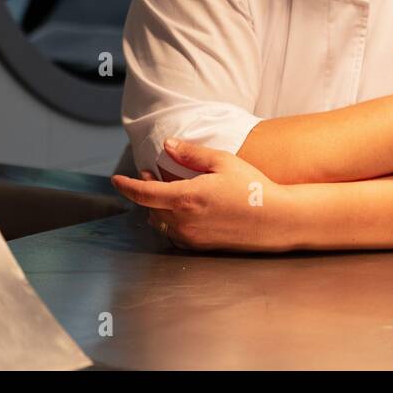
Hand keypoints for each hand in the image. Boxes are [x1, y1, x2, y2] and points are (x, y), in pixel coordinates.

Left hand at [109, 139, 293, 252]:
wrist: (276, 219)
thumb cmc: (252, 187)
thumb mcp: (222, 162)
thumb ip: (191, 154)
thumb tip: (168, 145)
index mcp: (186, 198)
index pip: (144, 193)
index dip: (127, 186)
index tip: (116, 179)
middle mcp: (184, 221)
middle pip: (150, 207)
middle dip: (146, 190)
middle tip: (151, 173)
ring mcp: (192, 236)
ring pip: (161, 223)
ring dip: (158, 207)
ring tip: (167, 190)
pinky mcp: (201, 246)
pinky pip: (175, 234)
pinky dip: (171, 221)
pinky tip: (183, 210)